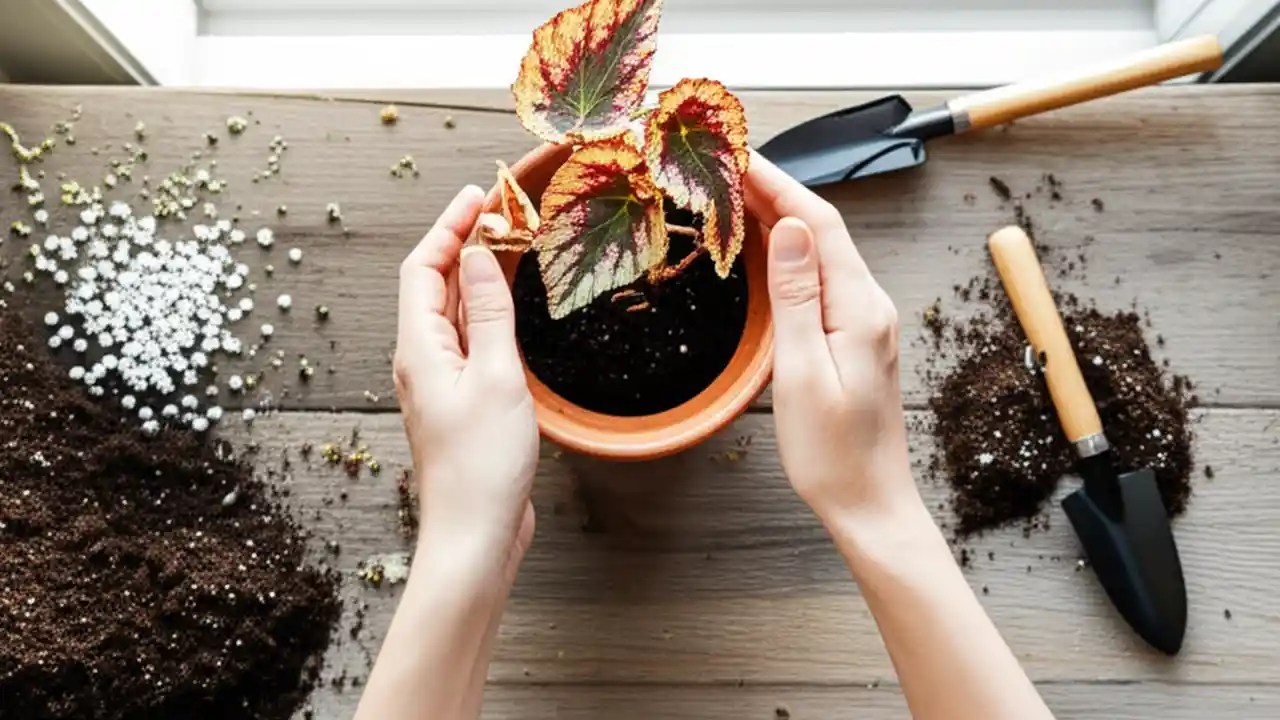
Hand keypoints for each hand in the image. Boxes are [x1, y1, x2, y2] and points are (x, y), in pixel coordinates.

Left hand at [393, 186, 538, 584]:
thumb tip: (480, 255)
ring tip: (508, 248)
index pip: (424, 267)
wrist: (474, 535)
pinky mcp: (460, 405)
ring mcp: (440, 384)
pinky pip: (467, 344)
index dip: (449, 226)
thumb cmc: (482, 464)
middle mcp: (421, 361)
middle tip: (501, 213)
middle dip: (463, 244)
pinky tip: (507, 312)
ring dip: (475, 278)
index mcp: (419, 348)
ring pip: (451, 315)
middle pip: (434, 287)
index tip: (479, 195)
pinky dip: (485, 315)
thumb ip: (488, 313)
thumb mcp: (496, 376)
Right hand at [745, 153, 920, 533]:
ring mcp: (864, 321)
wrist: (869, 503)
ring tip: (733, 193)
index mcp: (859, 308)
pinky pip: (819, 278)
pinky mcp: (854, 337)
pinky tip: (762, 248)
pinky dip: (788, 253)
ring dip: (779, 217)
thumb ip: (796, 297)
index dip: (778, 181)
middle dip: (774, 190)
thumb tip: (788, 229)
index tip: (738, 154)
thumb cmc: (832, 454)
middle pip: (821, 229)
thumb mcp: (802, 373)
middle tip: (724, 165)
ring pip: (820, 251)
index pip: (817, 223)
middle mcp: (869, 305)